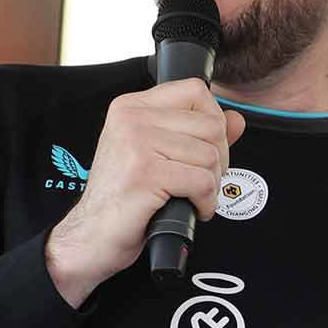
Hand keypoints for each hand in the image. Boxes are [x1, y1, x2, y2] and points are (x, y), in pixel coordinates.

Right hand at [43, 79, 245, 307]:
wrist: (90, 236)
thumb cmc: (124, 198)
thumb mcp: (159, 156)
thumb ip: (199, 134)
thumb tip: (237, 119)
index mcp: (132, 107)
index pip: (195, 91)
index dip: (214, 121)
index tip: (205, 148)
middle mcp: (131, 118)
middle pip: (211, 126)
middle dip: (219, 159)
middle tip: (201, 180)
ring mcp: (136, 143)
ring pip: (210, 156)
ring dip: (212, 184)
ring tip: (191, 196)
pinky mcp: (145, 173)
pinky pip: (203, 182)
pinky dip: (206, 203)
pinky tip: (191, 209)